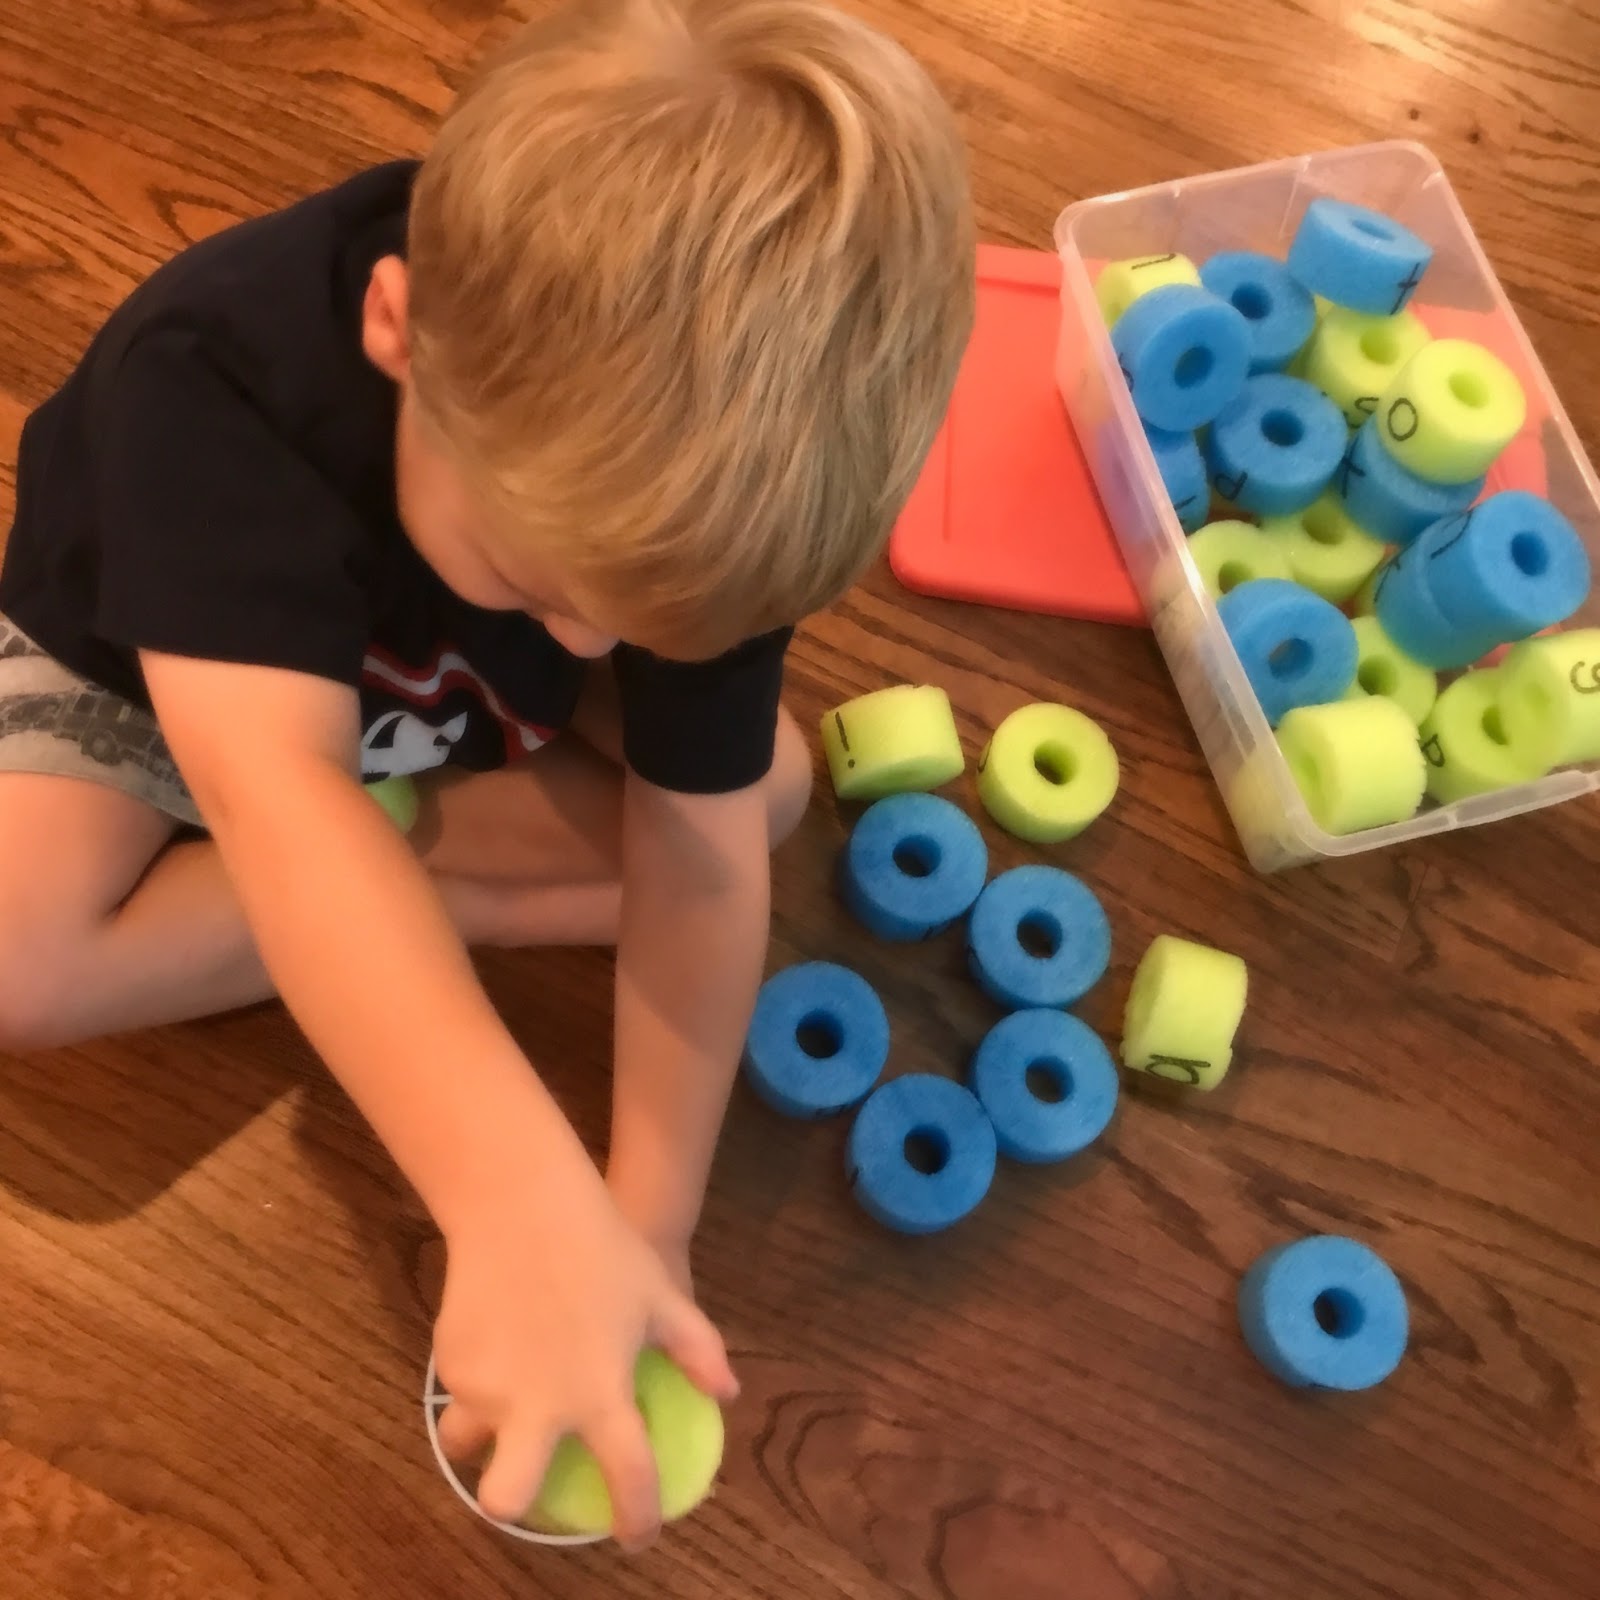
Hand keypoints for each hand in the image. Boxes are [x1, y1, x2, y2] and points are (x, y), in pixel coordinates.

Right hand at [432, 1169, 737, 1550]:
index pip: (628, 1480)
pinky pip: (459, 1389)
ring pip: (468, 1442)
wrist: (523, 1202)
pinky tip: (498, 1339)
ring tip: (504, 1400)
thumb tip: (727, 1393)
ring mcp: (485, 1386)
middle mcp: (537, 1405)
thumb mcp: (662, 1295)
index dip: (638, 1519)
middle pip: (506, 1498)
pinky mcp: (449, 1361)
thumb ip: (697, 1349)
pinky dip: (477, 1378)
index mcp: (599, 1395)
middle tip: (527, 1479)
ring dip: (482, 1436)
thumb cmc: (604, 1249)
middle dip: (512, 1503)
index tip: (638, 1535)